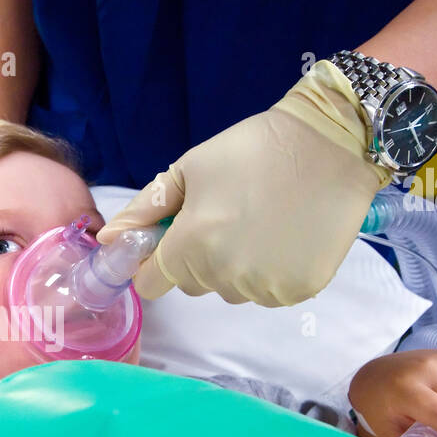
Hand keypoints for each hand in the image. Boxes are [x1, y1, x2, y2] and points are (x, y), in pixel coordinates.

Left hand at [97, 61, 388, 306]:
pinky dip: (270, 272)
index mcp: (191, 248)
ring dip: (235, 267)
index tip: (171, 238)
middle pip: (192, 285)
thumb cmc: (253, 149)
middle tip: (225, 216)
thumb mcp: (189, 169)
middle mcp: (226, 277)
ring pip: (231, 290)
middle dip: (197, 259)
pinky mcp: (300, 290)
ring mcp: (266, 288)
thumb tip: (106, 240)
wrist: (330, 144)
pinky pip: (268, 292)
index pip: (151, 284)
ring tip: (259, 223)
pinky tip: (283, 236)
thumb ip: (145, 210)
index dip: (154, 261)